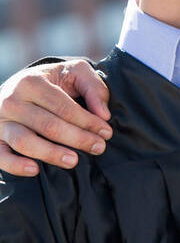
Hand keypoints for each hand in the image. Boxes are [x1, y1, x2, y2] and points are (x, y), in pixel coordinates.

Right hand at [0, 60, 112, 176]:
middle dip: (78, 139)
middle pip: (48, 125)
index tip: (106, 133)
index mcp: (32, 82)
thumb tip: (103, 114)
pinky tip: (35, 170)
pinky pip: (1, 156)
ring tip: (74, 161)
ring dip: (51, 154)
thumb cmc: (52, 82)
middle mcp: (12, 101)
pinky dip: (15, 165)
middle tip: (99, 148)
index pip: (64, 107)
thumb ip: (93, 86)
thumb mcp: (73, 72)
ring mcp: (0, 122)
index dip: (88, 122)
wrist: (17, 88)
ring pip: (25, 142)